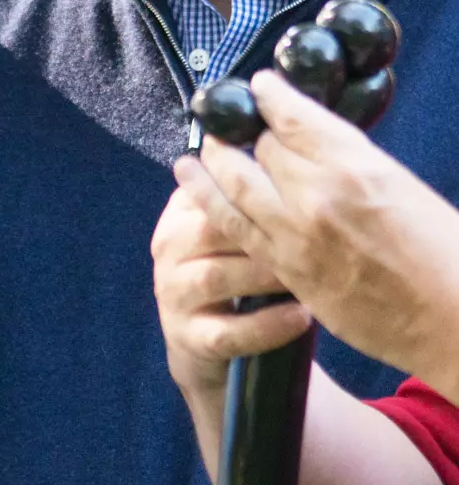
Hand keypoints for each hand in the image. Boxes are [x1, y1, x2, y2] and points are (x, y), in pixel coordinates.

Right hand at [151, 181, 311, 394]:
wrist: (209, 342)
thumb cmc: (241, 272)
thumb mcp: (236, 229)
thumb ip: (252, 195)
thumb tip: (297, 142)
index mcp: (183, 213)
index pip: (212, 187)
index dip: (254, 186)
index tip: (302, 188)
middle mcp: (169, 249)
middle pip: (209, 230)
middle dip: (263, 232)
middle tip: (316, 234)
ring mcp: (174, 295)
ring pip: (216, 278)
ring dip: (266, 276)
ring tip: (310, 276)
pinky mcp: (189, 338)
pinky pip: (227, 332)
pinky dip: (266, 326)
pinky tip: (302, 318)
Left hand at [186, 71, 458, 395]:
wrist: (450, 318)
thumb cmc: (444, 252)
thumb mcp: (405, 188)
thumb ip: (352, 165)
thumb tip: (314, 145)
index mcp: (356, 166)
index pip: (292, 117)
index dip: (270, 96)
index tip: (259, 86)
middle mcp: (318, 196)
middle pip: (256, 149)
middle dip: (238, 133)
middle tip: (225, 122)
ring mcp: (295, 235)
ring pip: (232, 186)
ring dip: (209, 163)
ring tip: (196, 149)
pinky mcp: (285, 269)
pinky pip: (234, 228)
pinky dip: (209, 202)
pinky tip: (195, 187)